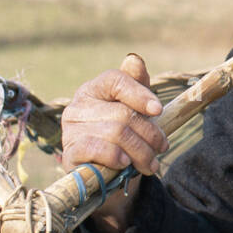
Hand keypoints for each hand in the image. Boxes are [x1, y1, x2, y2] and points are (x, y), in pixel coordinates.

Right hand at [61, 53, 167, 232]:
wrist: (105, 172)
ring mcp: (71, 129)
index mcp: (95, 88)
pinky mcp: (69, 152)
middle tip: (163, 147)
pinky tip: (126, 164)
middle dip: (149, 133)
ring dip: (140, 151)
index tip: (158, 110)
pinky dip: (116, 157)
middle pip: (123, 113)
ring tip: (151, 163)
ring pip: (116, 133)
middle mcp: (79, 105)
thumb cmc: (123, 134)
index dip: (140, 94)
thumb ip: (137, 85)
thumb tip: (133, 59)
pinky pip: (97, 149)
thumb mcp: (135, 110)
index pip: (116, 79)